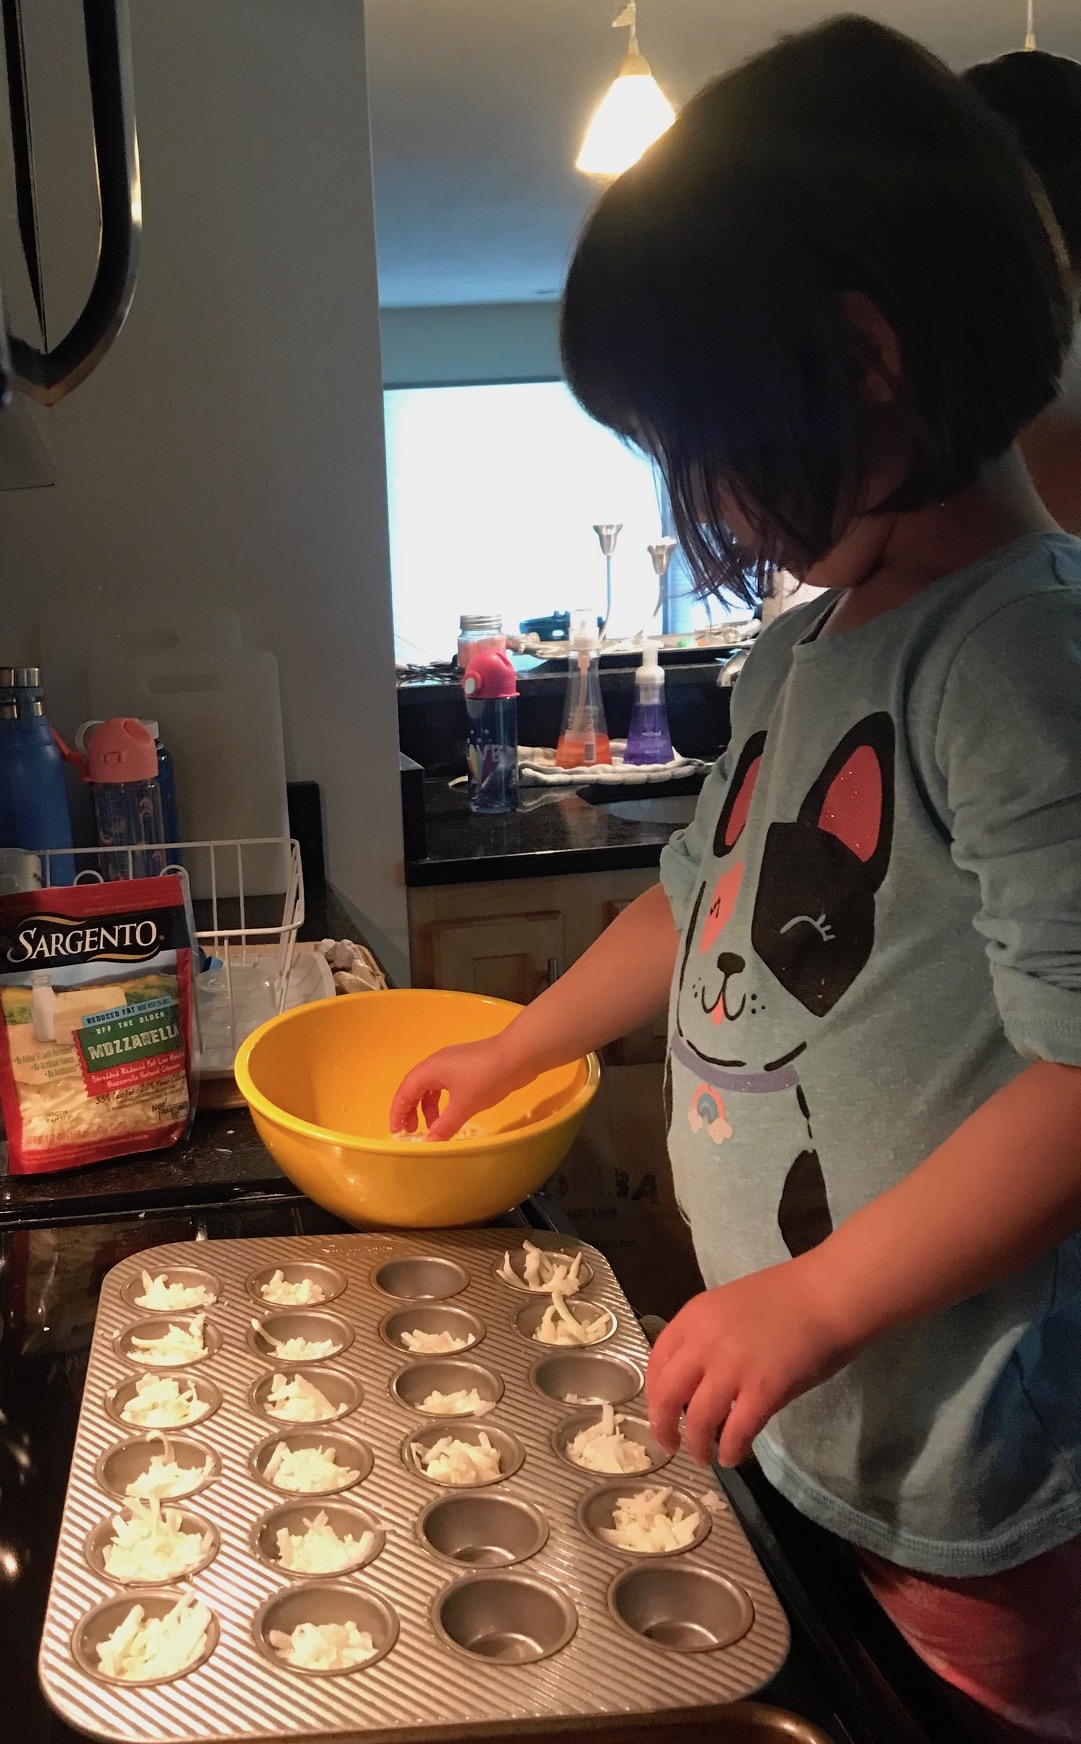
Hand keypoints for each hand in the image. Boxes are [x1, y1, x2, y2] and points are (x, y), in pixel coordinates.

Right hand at [389, 1037, 517, 1141]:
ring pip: (432, 1087)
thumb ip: (444, 1126)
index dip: (398, 1111)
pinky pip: (445, 1085)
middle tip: (411, 1132)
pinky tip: (451, 1114)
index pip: (405, 1091)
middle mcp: (437, 1063)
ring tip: (433, 1127)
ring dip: (428, 1107)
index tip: (396, 1131)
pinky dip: (443, 1102)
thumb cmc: (486, 1078)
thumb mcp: (464, 1106)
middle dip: (411, 1110)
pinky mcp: (467, 1066)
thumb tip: (428, 1143)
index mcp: (430, 1069)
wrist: (518, 1055)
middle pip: (415, 1087)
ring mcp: (452, 1063)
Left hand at [646, 1257, 855, 1468]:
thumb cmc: (787, 1297)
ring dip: (697, 1445)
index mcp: (694, 1317)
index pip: (657, 1362)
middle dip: (663, 1427)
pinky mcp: (763, 1390)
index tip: (661, 1412)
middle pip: (667, 1395)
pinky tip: (733, 1457)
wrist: (828, 1293)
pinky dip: (731, 1450)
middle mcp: (704, 1342)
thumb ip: (708, 1341)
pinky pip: (737, 1431)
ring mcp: (733, 1367)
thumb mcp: (730, 1309)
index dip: (654, 1394)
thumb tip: (699, 1382)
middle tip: (671, 1444)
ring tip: (705, 1458)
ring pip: (698, 1419)